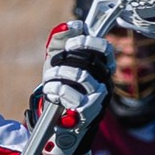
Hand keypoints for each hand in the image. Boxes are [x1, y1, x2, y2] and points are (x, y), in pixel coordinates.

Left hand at [35, 20, 111, 154]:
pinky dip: (57, 89)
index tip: (71, 43)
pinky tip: (51, 91)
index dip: (88, 41)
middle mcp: (105, 82)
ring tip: (49, 80)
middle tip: (52, 65)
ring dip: (58, 74)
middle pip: (90, 59)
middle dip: (65, 58)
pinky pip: (72, 94)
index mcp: (101, 69)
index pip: (104, 48)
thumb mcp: (57, 64)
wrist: (57, 128)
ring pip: (81, 74)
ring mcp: (99, 97)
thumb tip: (70, 26)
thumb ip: (61, 42)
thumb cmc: (60, 93)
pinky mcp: (89, 111)